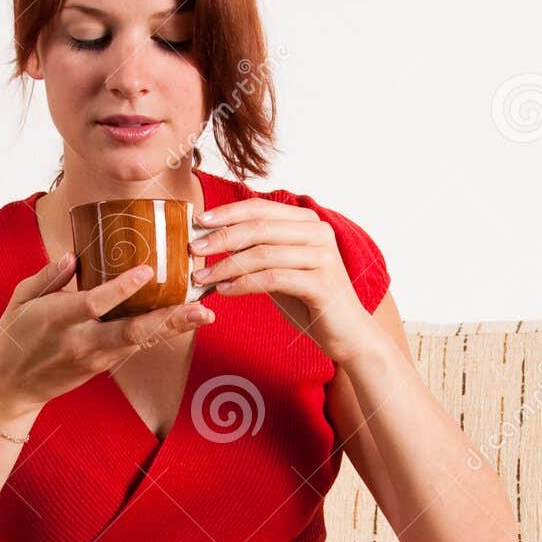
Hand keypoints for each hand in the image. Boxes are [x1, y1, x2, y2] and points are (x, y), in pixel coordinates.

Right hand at [0, 253, 215, 419]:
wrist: (11, 388)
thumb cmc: (14, 336)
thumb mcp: (21, 299)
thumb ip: (49, 276)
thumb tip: (74, 254)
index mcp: (56, 321)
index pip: (93, 305)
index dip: (121, 289)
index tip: (146, 271)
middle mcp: (80, 342)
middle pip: (131, 332)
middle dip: (168, 320)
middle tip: (200, 310)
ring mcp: (95, 358)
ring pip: (140, 342)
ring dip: (173, 328)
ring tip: (203, 314)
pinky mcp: (103, 366)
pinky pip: (134, 345)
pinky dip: (158, 332)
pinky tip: (181, 319)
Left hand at [189, 198, 372, 362]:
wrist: (347, 333)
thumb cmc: (309, 301)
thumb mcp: (281, 269)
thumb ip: (258, 252)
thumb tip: (215, 242)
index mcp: (307, 222)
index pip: (260, 208)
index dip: (227, 213)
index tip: (198, 223)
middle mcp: (318, 232)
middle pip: (259, 228)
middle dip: (221, 238)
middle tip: (193, 250)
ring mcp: (323, 257)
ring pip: (263, 253)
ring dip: (227, 266)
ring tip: (202, 278)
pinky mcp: (322, 284)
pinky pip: (273, 278)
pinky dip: (243, 284)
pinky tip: (224, 291)